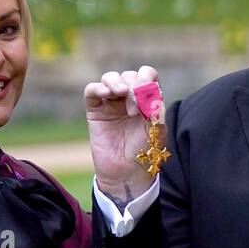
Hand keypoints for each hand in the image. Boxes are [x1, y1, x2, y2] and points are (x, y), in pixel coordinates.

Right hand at [84, 64, 164, 204]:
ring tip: (121, 94)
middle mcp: (128, 98)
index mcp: (146, 99)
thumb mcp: (157, 127)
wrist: (127, 172)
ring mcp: (111, 103)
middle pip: (129, 75)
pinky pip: (92, 90)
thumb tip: (146, 88)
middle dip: (133, 86)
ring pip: (110, 78)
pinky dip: (98, 88)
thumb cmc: (145, 151)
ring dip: (116, 82)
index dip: (146, 77)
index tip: (145, 92)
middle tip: (134, 107)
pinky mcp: (95, 110)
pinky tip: (106, 94)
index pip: (146, 75)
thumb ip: (154, 106)